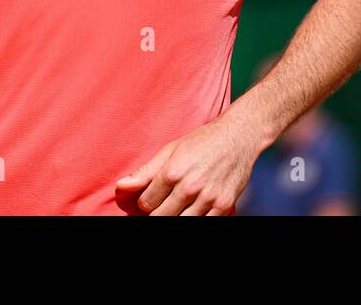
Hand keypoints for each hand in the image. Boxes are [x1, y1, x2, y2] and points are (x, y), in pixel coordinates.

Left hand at [115, 112, 267, 215]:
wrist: (239, 137)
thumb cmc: (203, 141)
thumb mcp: (171, 150)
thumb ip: (146, 171)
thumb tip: (122, 185)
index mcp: (172, 172)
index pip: (147, 202)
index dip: (146, 201)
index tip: (152, 197)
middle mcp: (189, 187)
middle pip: (161, 216)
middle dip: (158, 212)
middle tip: (163, 204)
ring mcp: (207, 198)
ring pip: (181, 223)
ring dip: (176, 216)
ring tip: (178, 205)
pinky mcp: (223, 206)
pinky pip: (203, 224)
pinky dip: (196, 218)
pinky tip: (194, 208)